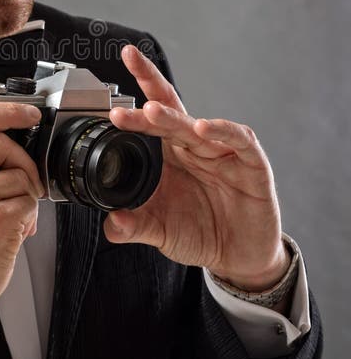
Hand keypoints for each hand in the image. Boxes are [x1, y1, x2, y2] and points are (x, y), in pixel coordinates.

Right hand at [0, 103, 44, 335]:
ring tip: (9, 212)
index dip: (6, 110)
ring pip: (18, 172)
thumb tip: (3, 127)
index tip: (28, 113)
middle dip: (21, 159)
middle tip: (21, 181)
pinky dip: (30, 214)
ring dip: (25, 191)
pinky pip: (28, 200)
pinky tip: (13, 228)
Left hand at [104, 46, 289, 290]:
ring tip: (152, 111)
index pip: (149, 123)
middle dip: (147, 100)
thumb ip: (135, 227)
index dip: (132, 108)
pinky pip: (240, 140)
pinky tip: (204, 128)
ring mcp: (222, 153)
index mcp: (169, 157)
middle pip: (169, 115)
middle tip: (122, 101)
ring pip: (197, 126)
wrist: (239, 258)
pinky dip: (223, 130)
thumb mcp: (162, 232)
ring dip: (174, 117)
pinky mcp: (251, 164)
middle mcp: (193, 148)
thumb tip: (111, 225)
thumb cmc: (200, 234)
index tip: (107, 102)